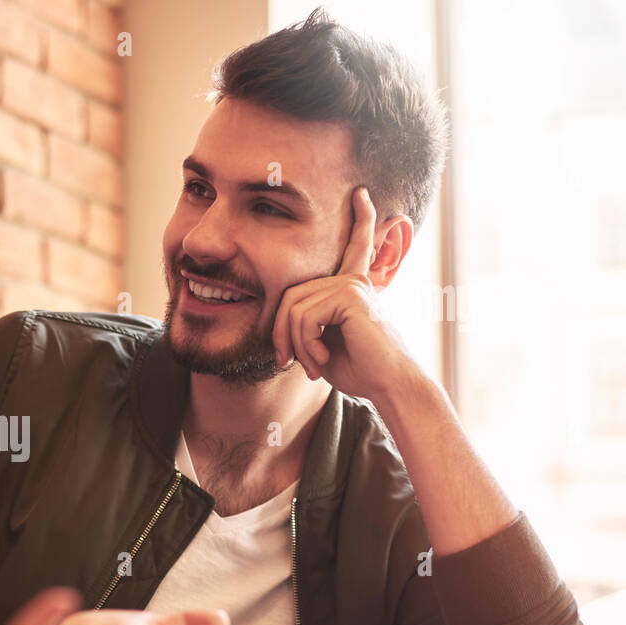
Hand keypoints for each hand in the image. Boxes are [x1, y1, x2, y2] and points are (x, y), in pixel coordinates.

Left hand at [271, 186, 421, 404]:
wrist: (389, 386)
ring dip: (295, 345)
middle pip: (291, 297)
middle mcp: (353, 280)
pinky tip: (321, 359)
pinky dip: (305, 345)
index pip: (353, 249)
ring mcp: (352, 285)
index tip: (362, 193)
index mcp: (351, 288)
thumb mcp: (322, 345)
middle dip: (282, 334)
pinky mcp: (350, 295)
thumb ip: (305, 326)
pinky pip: (305, 317)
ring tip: (311, 366)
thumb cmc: (359, 371)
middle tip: (289, 363)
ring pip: (294, 309)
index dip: (360, 221)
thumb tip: (280, 322)